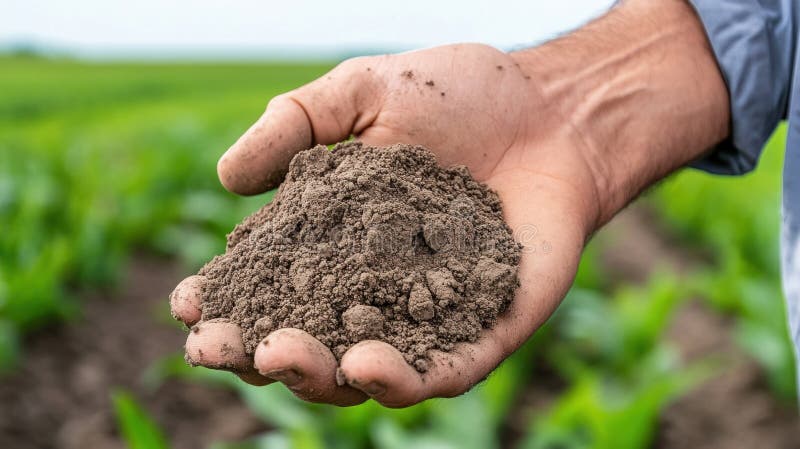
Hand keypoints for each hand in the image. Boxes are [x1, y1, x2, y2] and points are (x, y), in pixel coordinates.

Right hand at [170, 43, 600, 406]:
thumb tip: (228, 180)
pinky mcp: (489, 331)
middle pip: (308, 344)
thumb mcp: (361, 93)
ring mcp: (432, 318)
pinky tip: (369, 365)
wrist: (554, 108)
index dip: (226, 301)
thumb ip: (293, 127)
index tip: (189, 303)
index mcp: (335, 246)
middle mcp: (376, 293)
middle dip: (258, 352)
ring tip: (284, 355)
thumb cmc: (458, 97)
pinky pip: (446, 370)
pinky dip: (406, 378)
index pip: (269, 288)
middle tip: (220, 346)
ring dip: (319, 375)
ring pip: (367, 373)